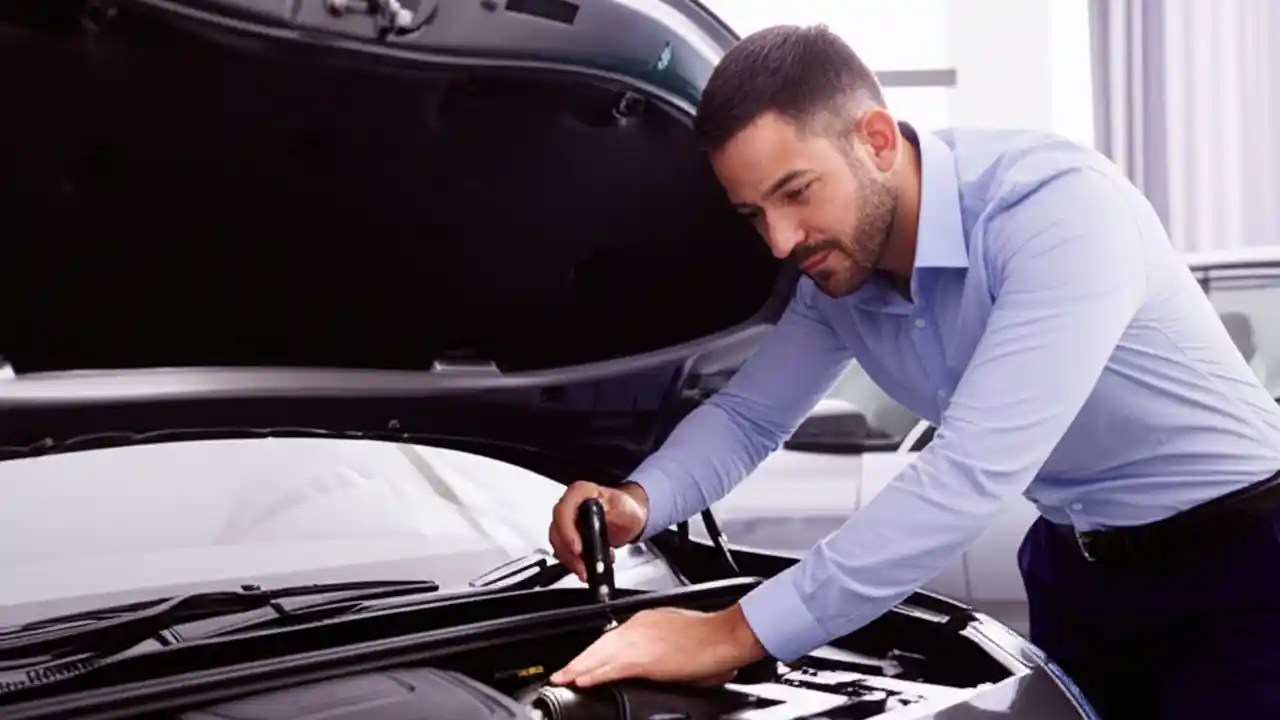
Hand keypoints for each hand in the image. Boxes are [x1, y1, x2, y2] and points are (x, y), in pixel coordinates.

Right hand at [549, 480, 648, 581]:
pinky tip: (588, 566)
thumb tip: (599, 521)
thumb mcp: (624, 508)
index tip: (577, 549)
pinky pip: (564, 551)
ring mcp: (568, 522)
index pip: (564, 510)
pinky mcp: (570, 537)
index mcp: (580, 493)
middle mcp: (570, 506)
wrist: (630, 519)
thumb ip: (610, 514)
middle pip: (558, 530)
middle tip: (582, 567)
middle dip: (568, 552)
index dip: (567, 531)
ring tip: (586, 570)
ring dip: (570, 560)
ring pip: (559, 544)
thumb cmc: (626, 509)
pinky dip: (574, 562)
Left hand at [549, 604, 766, 687]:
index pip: (612, 636)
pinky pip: (613, 667)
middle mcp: (639, 626)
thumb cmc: (712, 637)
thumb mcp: (681, 637)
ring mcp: (641, 641)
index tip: (584, 661)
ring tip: (564, 678)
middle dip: (580, 659)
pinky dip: (596, 674)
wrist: (726, 636)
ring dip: (580, 667)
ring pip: (601, 655)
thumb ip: (664, 646)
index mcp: (647, 620)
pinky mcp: (647, 659)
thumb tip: (662, 661)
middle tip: (562, 671)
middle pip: (601, 644)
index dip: (595, 650)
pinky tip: (584, 680)